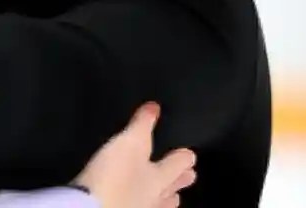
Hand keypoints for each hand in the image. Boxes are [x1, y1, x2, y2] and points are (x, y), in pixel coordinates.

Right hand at [74, 103, 196, 207]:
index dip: (183, 156)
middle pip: (172, 188)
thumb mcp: (128, 143)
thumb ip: (142, 125)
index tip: (189, 153)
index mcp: (160, 176)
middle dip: (180, 179)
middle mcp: (156, 196)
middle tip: (189, 175)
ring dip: (167, 198)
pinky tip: (140, 206)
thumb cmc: (115, 177)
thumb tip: (155, 107)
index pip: (178, 163)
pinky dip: (145, 207)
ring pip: (162, 205)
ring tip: (172, 196)